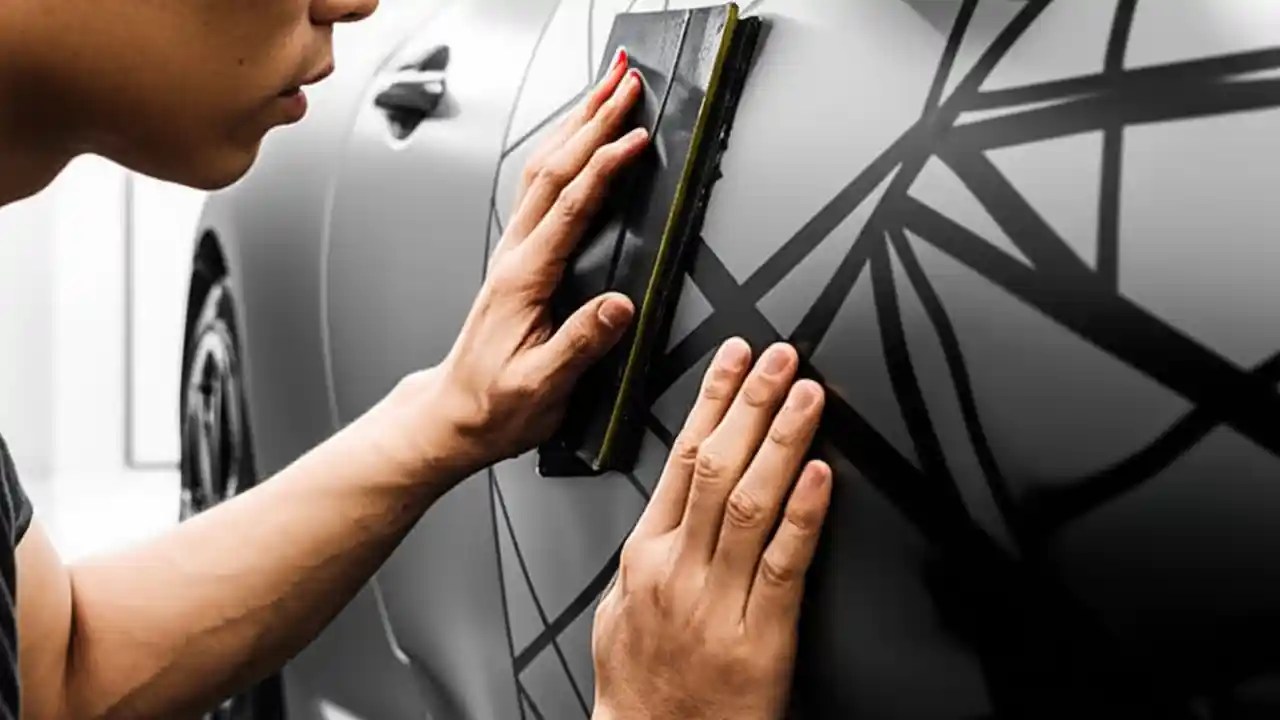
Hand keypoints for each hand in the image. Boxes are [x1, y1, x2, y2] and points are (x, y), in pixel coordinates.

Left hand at [424, 49, 648, 475]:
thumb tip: (618, 306)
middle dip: (592, 119)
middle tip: (626, 82)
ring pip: (543, 170)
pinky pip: (541, 189)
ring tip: (607, 91)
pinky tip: (578, 142)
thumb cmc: (496, 405)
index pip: (568, 207)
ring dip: (576, 125)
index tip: (634, 138)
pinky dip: (565, 152)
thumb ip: (580, 344)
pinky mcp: (520, 259)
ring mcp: (515, 253)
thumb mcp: (541, 386)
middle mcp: (515, 256)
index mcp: (523, 279)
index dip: (604, 167)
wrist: (457, 415)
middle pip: (553, 168)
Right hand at [591, 339, 832, 719]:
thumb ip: (647, 555)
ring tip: (805, 394)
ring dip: (781, 440)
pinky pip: (784, 563)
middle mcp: (679, 568)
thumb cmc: (640, 686)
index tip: (734, 361)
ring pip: (750, 501)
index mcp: (646, 555)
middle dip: (751, 402)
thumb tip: (670, 510)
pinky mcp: (760, 635)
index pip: (681, 458)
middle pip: (715, 465)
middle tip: (779, 356)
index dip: (713, 402)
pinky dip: (803, 514)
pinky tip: (820, 476)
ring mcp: (718, 600)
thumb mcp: (620, 607)